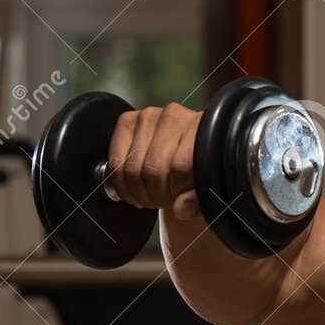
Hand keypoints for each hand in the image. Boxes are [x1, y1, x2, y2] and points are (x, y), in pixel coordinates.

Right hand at [107, 103, 202, 219]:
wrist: (190, 147)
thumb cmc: (200, 167)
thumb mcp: (209, 187)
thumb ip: (200, 200)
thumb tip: (182, 207)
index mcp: (203, 131)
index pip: (180, 167)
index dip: (176, 193)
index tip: (179, 202)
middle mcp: (176, 118)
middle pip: (152, 169)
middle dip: (156, 196)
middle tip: (163, 201)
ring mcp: (149, 117)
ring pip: (132, 168)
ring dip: (138, 192)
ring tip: (151, 196)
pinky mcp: (128, 121)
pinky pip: (115, 161)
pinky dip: (121, 182)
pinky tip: (134, 188)